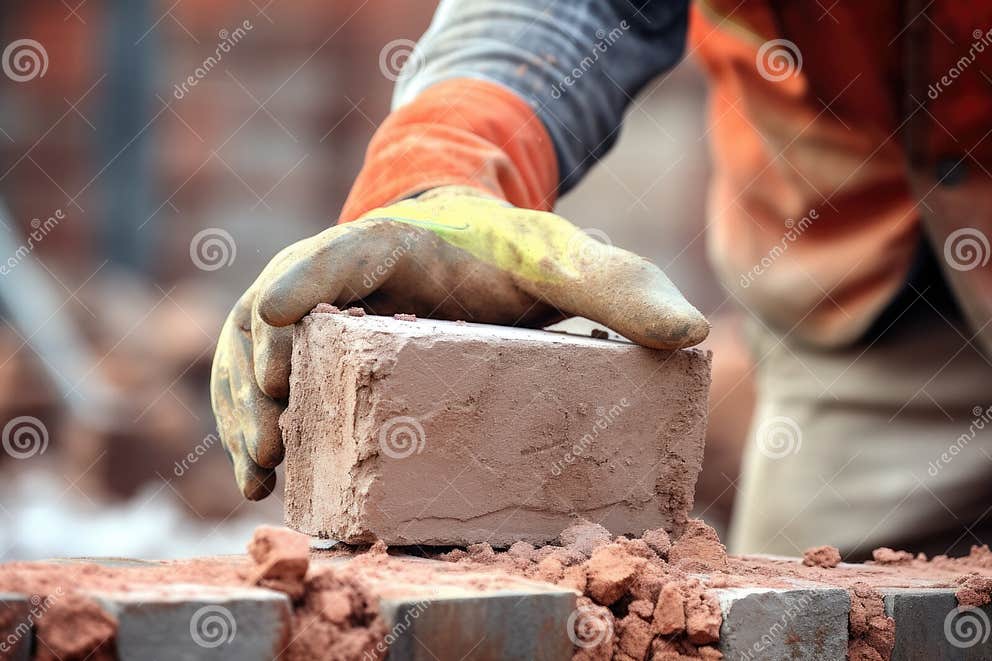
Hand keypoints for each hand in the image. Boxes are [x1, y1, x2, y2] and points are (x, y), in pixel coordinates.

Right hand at [211, 187, 708, 498]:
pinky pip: (262, 377)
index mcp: (397, 245)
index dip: (308, 277)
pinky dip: (252, 419)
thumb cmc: (511, 253)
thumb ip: (623, 289)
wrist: (466, 240)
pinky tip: (262, 476)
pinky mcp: (315, 351)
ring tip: (262, 467)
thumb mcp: (570, 261)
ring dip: (248, 407)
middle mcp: (343, 278)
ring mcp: (321, 316)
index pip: (344, 251)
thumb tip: (690, 334)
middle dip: (264, 368)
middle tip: (275, 425)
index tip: (279, 310)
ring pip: (256, 352)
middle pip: (277, 313)